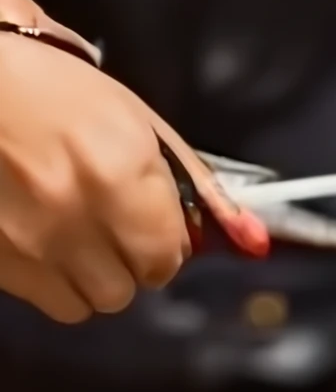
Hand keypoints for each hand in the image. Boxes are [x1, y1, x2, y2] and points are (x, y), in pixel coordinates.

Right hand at [0, 0, 266, 321]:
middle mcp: (75, 215)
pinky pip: (41, 299)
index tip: (156, 226)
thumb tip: (254, 238)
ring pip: (85, 304)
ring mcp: (26, 241)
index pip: (167, 257)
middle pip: (128, 289)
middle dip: (132, 262)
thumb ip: (196, 183)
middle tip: (116, 226)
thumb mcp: (140, 123)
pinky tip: (41, 237)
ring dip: (91, 277)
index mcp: (122, 174)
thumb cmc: (55, 87)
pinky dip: (50, 278)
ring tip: (77, 233)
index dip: (167, 244)